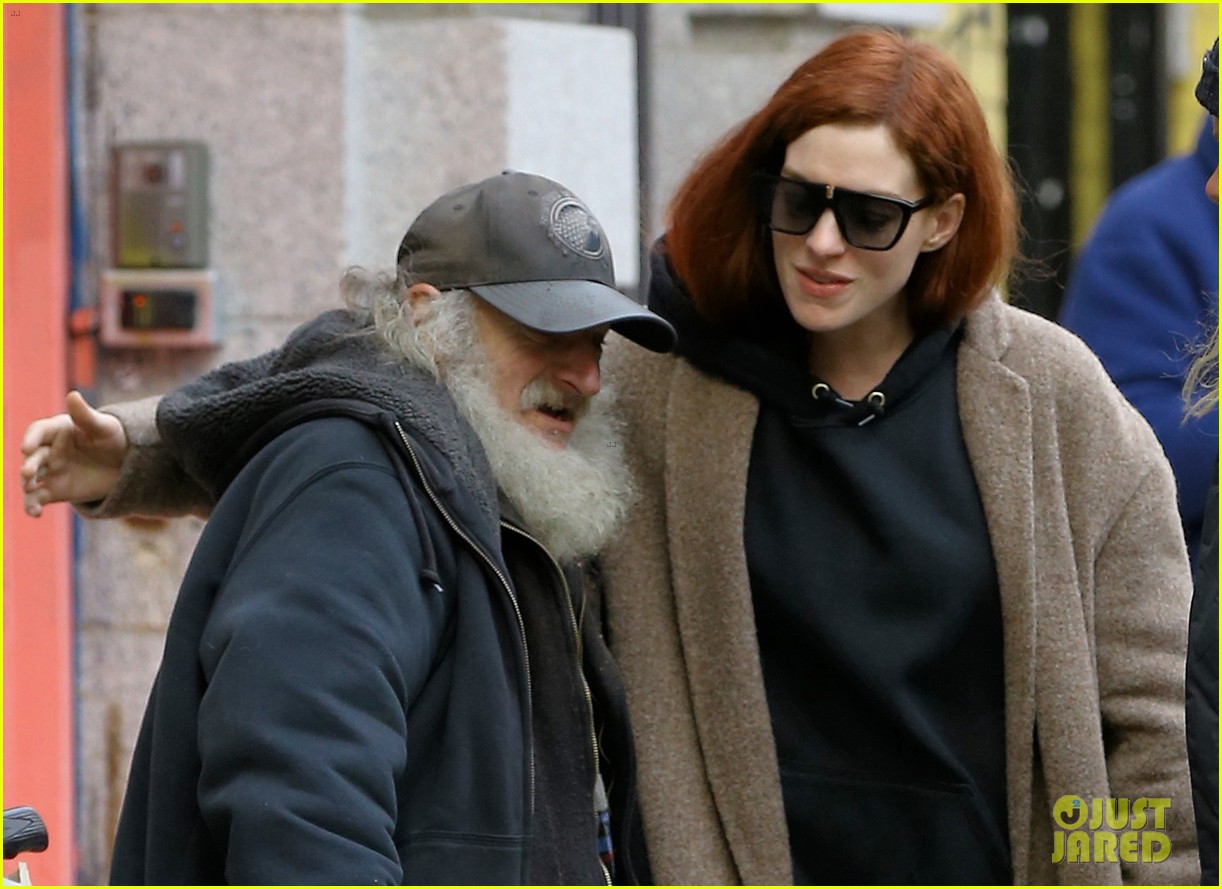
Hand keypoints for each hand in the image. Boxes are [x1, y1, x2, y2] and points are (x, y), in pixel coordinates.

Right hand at [21, 391, 127, 516]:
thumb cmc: (113, 438)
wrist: (124, 464)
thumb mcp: (104, 427)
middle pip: (33, 457)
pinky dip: (32, 505)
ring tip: (30, 489)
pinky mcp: (54, 490)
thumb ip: (86, 415)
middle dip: (29, 464)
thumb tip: (73, 394)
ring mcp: (49, 470)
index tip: (27, 447)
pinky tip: (35, 513)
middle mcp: (49, 450)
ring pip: (30, 479)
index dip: (31, 438)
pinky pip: (37, 498)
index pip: (39, 431)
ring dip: (26, 485)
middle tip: (29, 473)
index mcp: (58, 429)